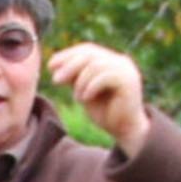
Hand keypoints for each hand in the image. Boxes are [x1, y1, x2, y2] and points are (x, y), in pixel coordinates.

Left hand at [47, 42, 150, 157]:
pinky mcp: (129, 81)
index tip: (51, 65)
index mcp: (111, 61)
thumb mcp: (84, 92)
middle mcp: (121, 62)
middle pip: (90, 54)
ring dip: (81, 81)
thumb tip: (54, 65)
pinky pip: (105, 76)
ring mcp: (126, 70)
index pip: (87, 50)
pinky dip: (91, 86)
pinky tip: (85, 98)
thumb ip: (74, 77)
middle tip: (56, 80)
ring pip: (96, 65)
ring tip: (77, 98)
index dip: (67, 55)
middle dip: (69, 65)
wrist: (124, 131)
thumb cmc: (105, 113)